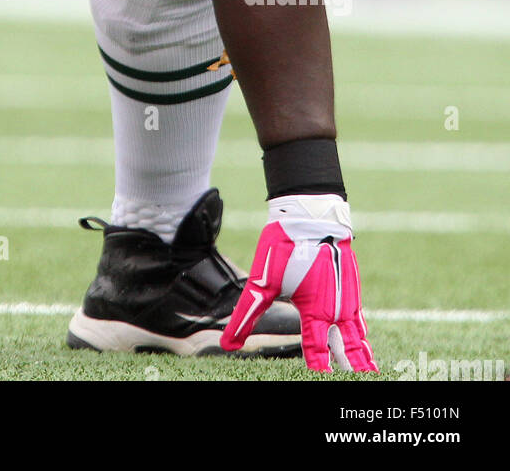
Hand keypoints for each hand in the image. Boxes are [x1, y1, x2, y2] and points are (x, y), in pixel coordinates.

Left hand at [221, 194, 376, 372]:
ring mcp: (349, 300)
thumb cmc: (286, 244)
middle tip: (358, 385)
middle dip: (352, 372)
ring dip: (363, 359)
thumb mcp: (262, 281)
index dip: (320, 374)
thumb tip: (228, 344)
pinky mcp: (352, 288)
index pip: (318, 356)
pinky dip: (363, 339)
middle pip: (348, 354)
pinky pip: (360, 322)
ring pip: (360, 339)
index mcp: (316, 313)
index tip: (322, 385)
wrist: (313, 212)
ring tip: (370, 374)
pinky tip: (362, 343)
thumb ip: (247, 316)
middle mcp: (337, 311)